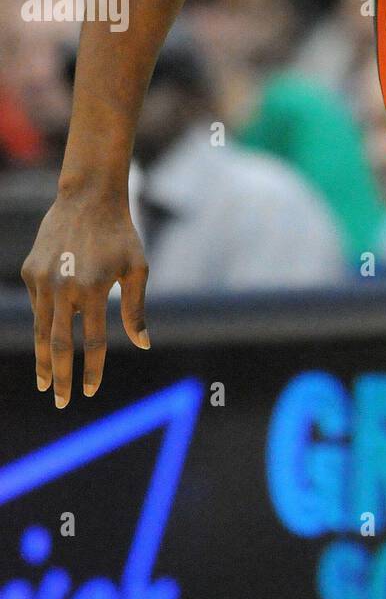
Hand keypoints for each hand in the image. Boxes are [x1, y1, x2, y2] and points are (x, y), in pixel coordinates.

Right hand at [21, 193, 150, 407]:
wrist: (88, 197)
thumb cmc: (121, 234)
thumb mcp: (137, 269)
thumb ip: (136, 309)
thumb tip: (143, 345)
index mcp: (95, 289)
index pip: (94, 341)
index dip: (92, 370)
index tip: (91, 391)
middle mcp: (65, 287)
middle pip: (59, 344)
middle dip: (60, 377)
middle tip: (60, 401)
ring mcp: (43, 279)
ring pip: (41, 329)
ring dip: (42, 359)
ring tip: (45, 382)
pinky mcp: (30, 270)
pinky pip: (37, 303)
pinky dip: (43, 322)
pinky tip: (48, 335)